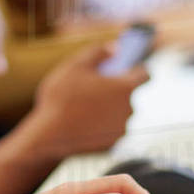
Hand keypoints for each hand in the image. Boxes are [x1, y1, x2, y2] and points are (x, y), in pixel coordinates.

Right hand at [25, 45, 147, 159]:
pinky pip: (110, 129)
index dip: (136, 68)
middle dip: (114, 90)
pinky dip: (100, 125)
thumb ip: (98, 53)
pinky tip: (82, 123)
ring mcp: (121, 129)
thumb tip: (115, 48)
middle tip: (92, 88)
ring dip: (107, 108)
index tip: (125, 67)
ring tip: (83, 107)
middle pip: (128, 95)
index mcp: (124, 87)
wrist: (50, 136)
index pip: (144, 74)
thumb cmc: (62, 98)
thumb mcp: (76, 66)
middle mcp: (129, 109)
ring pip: (119, 113)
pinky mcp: (112, 144)